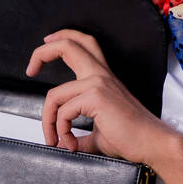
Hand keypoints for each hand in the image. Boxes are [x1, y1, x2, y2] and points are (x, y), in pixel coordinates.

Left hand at [25, 29, 173, 163]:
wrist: (151, 144)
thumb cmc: (132, 137)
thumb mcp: (99, 134)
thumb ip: (80, 134)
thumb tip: (65, 143)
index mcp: (102, 77)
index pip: (82, 44)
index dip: (61, 40)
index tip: (44, 49)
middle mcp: (100, 75)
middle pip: (68, 45)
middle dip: (42, 53)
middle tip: (31, 69)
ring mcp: (98, 83)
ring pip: (55, 94)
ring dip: (48, 121)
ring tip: (54, 139)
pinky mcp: (96, 96)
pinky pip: (63, 112)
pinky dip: (61, 131)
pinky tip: (71, 143)